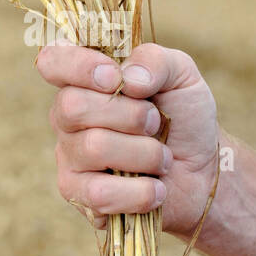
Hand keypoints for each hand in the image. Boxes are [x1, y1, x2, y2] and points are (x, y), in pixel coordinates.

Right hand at [36, 42, 220, 236]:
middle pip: (72, 106)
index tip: (116, 78)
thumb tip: (128, 79)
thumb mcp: (181, 75)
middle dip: (130, 114)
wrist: (203, 173)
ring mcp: (69, 157)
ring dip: (144, 153)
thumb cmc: (184, 119)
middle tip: (156, 123)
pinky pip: (99, 192)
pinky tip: (157, 189)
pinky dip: (139, 191)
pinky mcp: (79, 195)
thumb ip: (155, 60)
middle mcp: (68, 117)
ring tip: (163, 159)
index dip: (79, 66)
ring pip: (93, 147)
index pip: (53, 61)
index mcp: (85, 80)